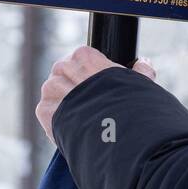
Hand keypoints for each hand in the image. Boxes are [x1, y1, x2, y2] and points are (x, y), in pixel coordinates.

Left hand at [36, 47, 155, 141]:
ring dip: (64, 101)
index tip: (97, 85)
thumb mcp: (140, 84)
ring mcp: (51, 89)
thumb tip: (143, 64)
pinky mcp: (44, 110)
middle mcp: (63, 68)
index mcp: (84, 56)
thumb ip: (141, 71)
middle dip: (73, 86)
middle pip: (63, 73)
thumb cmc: (129, 106)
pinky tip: (74, 124)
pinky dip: (57, 117)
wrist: (114, 133)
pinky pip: (47, 110)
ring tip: (82, 114)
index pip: (80, 58)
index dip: (89, 73)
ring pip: (53, 91)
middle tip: (89, 102)